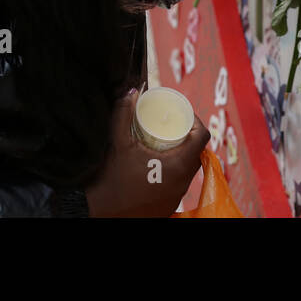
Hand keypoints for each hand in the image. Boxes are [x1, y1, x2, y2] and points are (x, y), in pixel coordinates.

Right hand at [84, 90, 209, 216]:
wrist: (98, 210)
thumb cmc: (111, 177)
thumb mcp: (118, 141)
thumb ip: (123, 113)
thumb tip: (131, 90)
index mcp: (178, 166)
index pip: (202, 138)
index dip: (197, 122)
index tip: (183, 115)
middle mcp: (182, 183)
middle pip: (197, 154)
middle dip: (189, 138)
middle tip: (174, 127)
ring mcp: (176, 197)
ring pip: (188, 172)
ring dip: (183, 157)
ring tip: (168, 144)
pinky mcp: (167, 207)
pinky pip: (178, 185)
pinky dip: (175, 174)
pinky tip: (162, 167)